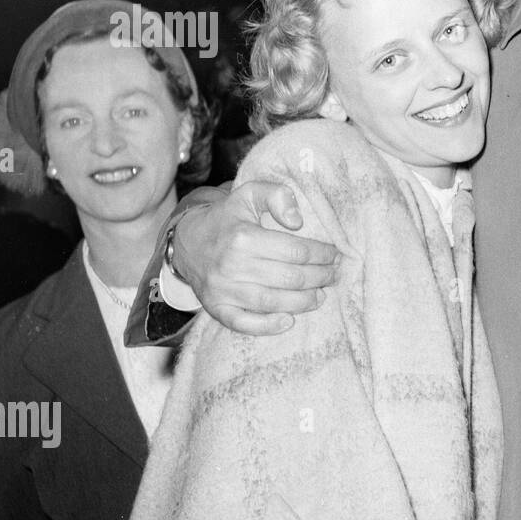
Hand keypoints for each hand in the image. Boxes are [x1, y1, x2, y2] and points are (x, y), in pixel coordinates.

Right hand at [173, 180, 338, 335]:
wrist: (186, 241)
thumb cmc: (227, 217)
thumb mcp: (249, 194)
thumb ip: (277, 196)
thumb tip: (298, 222)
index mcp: (243, 237)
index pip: (296, 251)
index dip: (321, 254)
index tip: (334, 254)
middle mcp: (232, 266)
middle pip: (289, 278)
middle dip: (319, 277)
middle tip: (333, 275)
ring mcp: (223, 290)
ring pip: (273, 302)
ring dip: (303, 302)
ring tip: (321, 296)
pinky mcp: (216, 308)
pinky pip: (244, 323)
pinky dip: (268, 326)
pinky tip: (289, 321)